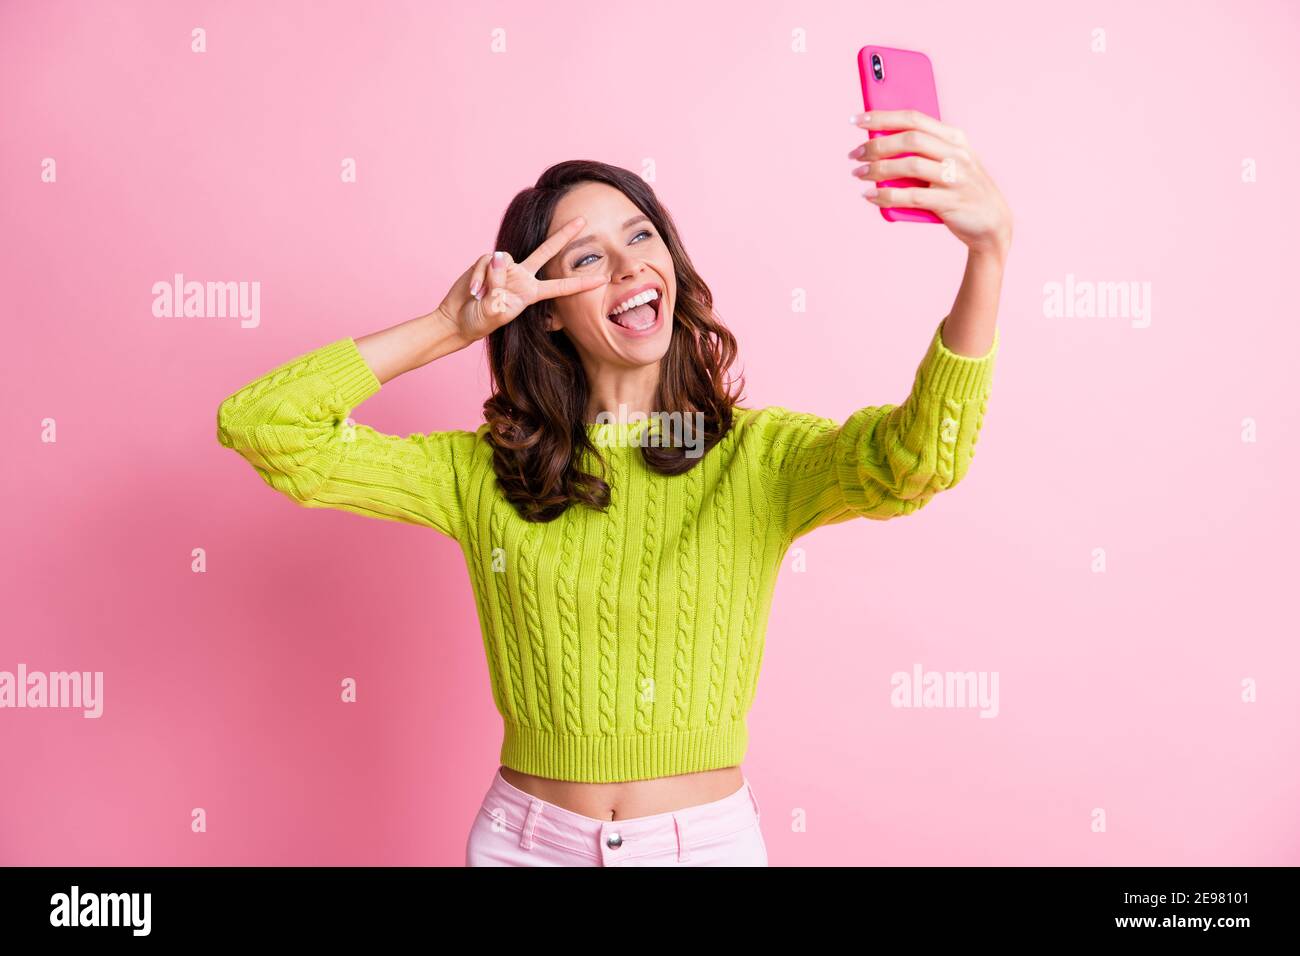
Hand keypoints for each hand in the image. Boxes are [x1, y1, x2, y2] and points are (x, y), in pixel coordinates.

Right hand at [434, 216, 610, 345]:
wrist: (458, 319)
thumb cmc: (480, 321)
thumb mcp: (493, 310)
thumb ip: (497, 284)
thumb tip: (499, 257)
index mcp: (531, 293)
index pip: (560, 286)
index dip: (581, 284)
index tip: (604, 280)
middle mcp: (522, 277)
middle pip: (547, 251)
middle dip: (564, 235)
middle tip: (583, 219)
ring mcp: (505, 267)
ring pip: (503, 259)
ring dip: (490, 279)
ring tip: (480, 296)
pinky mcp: (487, 261)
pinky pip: (485, 261)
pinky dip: (477, 277)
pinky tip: (473, 291)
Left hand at [849, 110, 1012, 256]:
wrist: (991, 222)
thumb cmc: (960, 188)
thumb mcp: (948, 162)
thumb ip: (922, 151)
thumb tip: (878, 144)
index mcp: (954, 137)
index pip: (914, 118)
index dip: (883, 116)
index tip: (857, 119)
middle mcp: (957, 153)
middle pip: (910, 139)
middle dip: (877, 144)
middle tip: (855, 154)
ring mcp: (955, 177)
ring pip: (910, 165)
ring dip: (879, 169)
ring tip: (859, 174)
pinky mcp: (950, 202)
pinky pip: (912, 197)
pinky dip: (887, 196)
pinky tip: (870, 196)